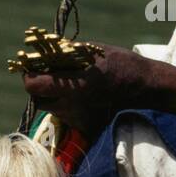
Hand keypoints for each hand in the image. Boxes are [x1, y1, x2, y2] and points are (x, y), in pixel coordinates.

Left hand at [23, 44, 175, 139]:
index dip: (30, 75)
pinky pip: (66, 116)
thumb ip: (64, 53)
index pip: (32, 85)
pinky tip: (82, 96)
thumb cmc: (120, 63)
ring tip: (70, 85)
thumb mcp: (91, 50)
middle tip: (51, 75)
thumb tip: (43, 52)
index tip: (35, 68)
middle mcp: (72, 105)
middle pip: (38, 99)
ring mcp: (78, 118)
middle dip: (41, 88)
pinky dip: (68, 106)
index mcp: (73, 85)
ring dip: (54, 97)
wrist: (144, 87)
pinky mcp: (85, 126)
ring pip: (52, 108)